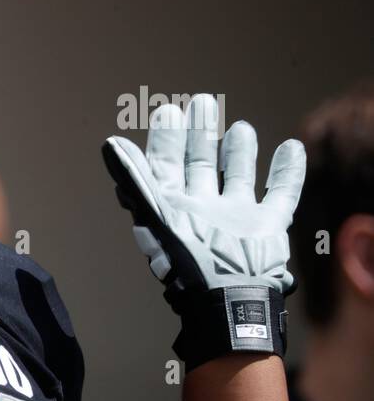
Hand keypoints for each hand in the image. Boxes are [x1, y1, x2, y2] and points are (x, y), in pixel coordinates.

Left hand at [102, 94, 305, 296]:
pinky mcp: (268, 225)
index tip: (168, 111)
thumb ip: (134, 180)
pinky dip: (287, 172)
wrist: (228, 297)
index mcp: (173, 207)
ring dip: (239, 152)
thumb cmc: (187, 261)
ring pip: (237, 176)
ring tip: (240, 127)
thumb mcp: (155, 214)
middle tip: (202, 103)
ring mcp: (236, 217)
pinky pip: (280, 194)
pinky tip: (290, 149)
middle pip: (201, 164)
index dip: (166, 139)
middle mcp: (203, 209)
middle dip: (201, 135)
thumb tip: (110, 146)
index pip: (166, 165)